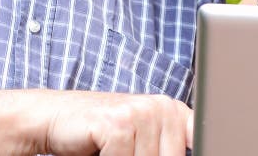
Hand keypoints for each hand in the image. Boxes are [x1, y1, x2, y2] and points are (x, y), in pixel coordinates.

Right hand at [42, 92, 192, 155]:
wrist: (56, 118)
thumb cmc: (101, 135)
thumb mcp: (143, 143)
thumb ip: (166, 149)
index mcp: (174, 112)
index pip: (201, 140)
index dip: (194, 152)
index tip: (174, 151)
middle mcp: (162, 107)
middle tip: (122, 152)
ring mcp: (141, 111)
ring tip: (111, 151)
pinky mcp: (118, 122)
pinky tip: (99, 149)